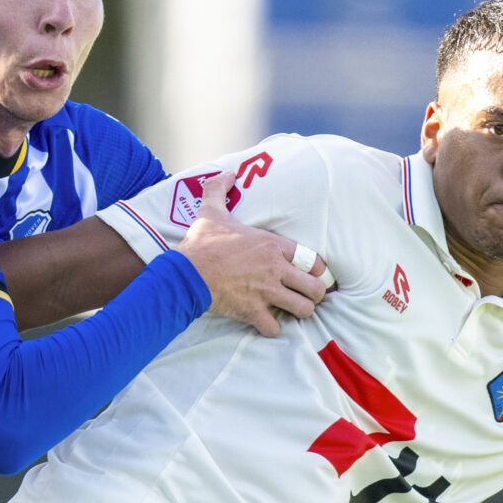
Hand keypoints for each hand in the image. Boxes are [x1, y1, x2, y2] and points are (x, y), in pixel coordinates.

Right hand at [181, 170, 328, 337]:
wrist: (185, 273)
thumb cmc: (201, 243)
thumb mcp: (211, 211)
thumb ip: (220, 189)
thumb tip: (227, 173)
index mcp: (272, 245)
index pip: (313, 260)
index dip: (317, 270)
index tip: (311, 275)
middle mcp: (275, 269)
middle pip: (315, 288)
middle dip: (313, 294)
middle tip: (304, 296)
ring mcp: (266, 292)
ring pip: (303, 309)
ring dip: (298, 312)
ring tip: (290, 311)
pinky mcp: (252, 312)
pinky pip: (275, 328)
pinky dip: (272, 329)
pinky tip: (266, 323)